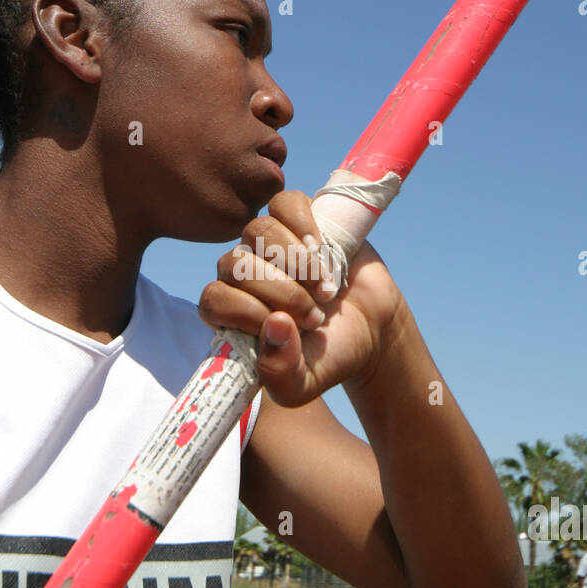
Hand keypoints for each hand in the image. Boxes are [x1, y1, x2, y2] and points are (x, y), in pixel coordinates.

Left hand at [198, 190, 406, 406]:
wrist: (372, 327)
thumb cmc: (330, 356)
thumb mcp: (303, 384)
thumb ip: (280, 374)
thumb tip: (273, 326)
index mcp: (232, 312)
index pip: (214, 298)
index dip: (247, 311)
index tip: (287, 327)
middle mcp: (242, 274)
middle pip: (235, 264)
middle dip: (281, 292)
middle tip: (315, 317)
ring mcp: (267, 243)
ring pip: (257, 231)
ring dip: (296, 263)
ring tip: (325, 290)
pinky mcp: (297, 217)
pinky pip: (283, 203)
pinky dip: (302, 224)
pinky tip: (321, 248)